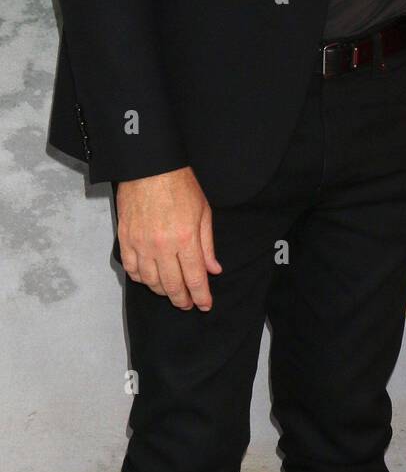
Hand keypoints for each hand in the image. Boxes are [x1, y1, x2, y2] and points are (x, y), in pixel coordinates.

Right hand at [115, 166, 221, 310]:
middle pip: (172, 286)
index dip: (201, 296)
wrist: (150, 167)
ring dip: (162, 291)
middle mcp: (162, 246)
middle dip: (182, 300)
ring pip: (150, 282)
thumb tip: (213, 269)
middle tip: (188, 304)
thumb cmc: (179, 185)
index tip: (204, 305)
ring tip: (171, 291)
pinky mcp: (126, 240)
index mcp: (185, 238)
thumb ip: (207, 245)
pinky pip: (132, 269)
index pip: (194, 278)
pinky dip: (141, 279)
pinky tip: (150, 278)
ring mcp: (141, 244)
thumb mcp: (203, 212)